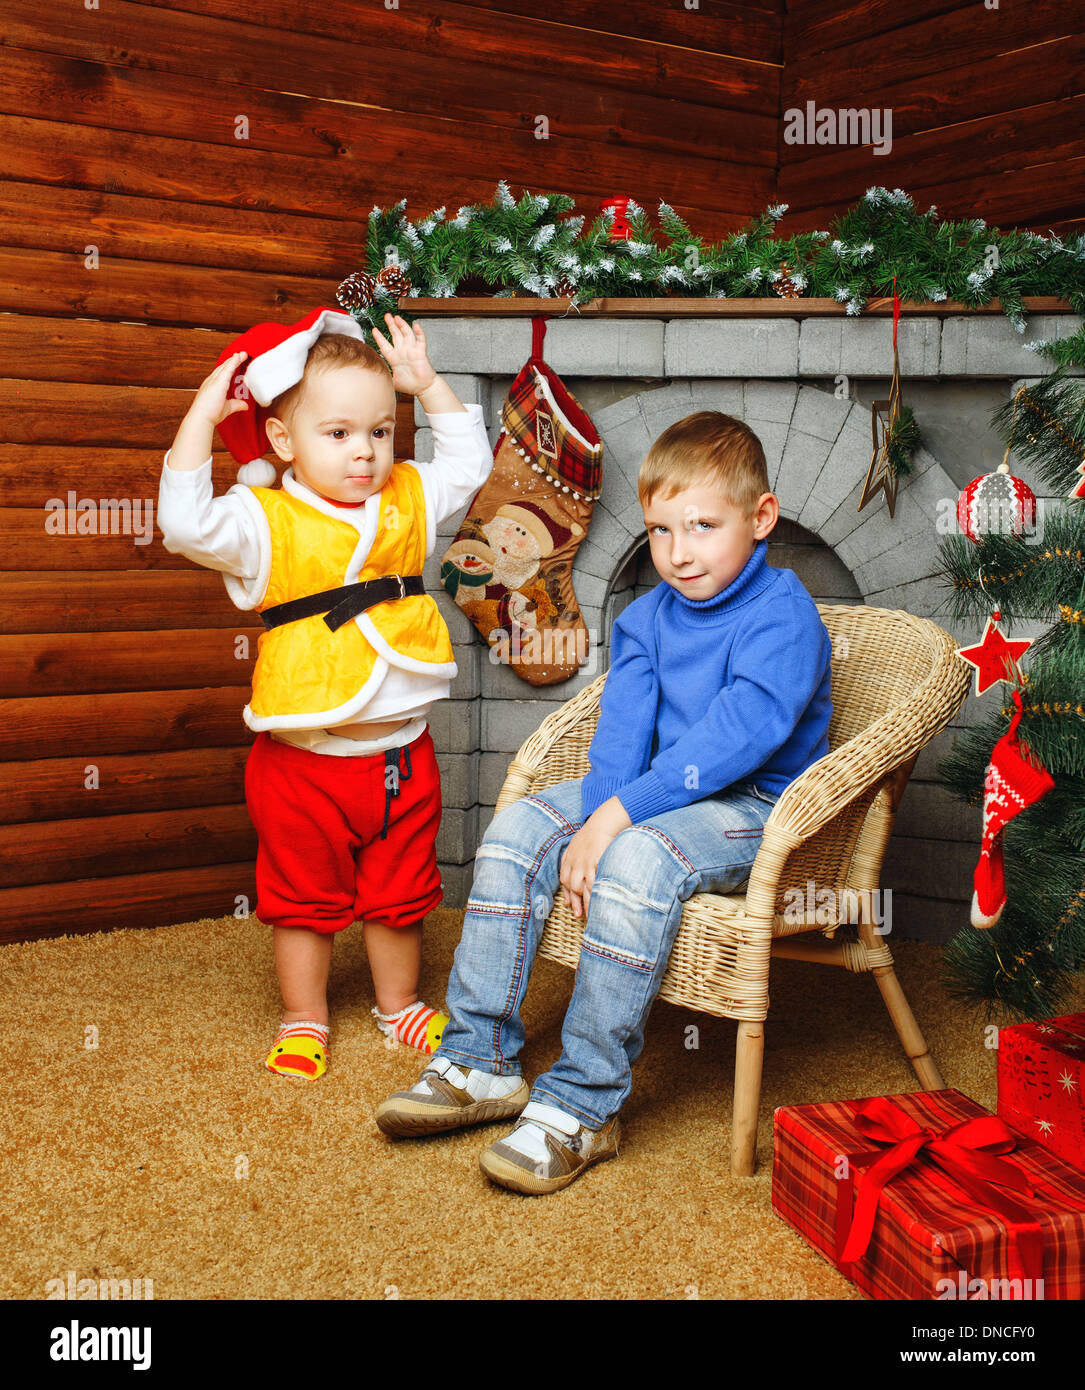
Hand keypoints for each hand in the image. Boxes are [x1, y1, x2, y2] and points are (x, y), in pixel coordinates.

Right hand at [188, 350, 250, 429]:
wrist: (201, 419)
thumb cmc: (210, 415)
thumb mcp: (227, 408)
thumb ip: (236, 404)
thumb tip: (245, 405)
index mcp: (212, 386)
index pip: (222, 374)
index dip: (229, 367)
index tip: (235, 362)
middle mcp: (211, 381)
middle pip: (223, 368)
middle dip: (232, 361)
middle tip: (241, 354)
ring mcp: (213, 381)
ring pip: (225, 367)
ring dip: (234, 359)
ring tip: (242, 353)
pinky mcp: (218, 383)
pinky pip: (227, 370)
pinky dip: (233, 362)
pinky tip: (238, 357)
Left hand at [370, 313, 436, 395]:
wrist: (424, 389)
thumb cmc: (410, 386)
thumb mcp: (392, 381)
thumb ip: (384, 376)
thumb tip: (373, 376)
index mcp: (395, 358)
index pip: (385, 345)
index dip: (379, 337)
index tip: (374, 329)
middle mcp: (403, 352)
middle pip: (396, 335)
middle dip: (391, 325)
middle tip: (387, 315)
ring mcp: (412, 351)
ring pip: (406, 334)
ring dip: (402, 325)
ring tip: (397, 317)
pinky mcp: (421, 353)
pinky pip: (420, 340)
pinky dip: (419, 332)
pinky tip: (415, 325)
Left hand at [559, 796, 632, 917]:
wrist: (605, 820)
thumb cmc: (594, 834)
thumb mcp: (577, 845)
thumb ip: (572, 860)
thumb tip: (573, 874)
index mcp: (569, 858)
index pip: (564, 880)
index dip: (568, 894)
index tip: (571, 906)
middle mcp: (574, 862)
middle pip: (572, 886)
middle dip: (577, 902)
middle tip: (581, 916)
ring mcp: (585, 863)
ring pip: (582, 888)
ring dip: (587, 903)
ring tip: (592, 915)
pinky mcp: (596, 862)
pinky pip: (594, 883)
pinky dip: (595, 894)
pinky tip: (600, 902)